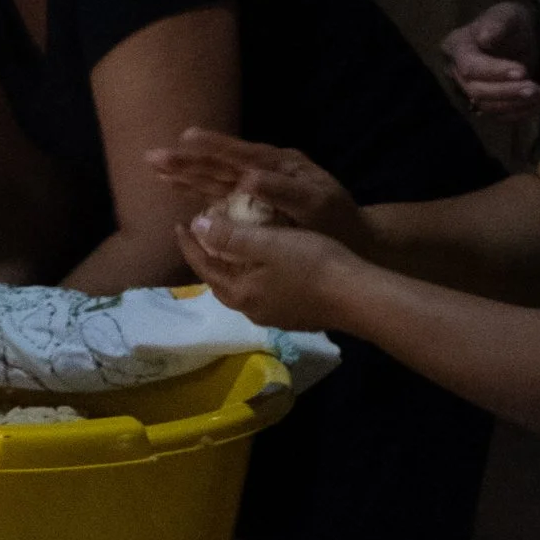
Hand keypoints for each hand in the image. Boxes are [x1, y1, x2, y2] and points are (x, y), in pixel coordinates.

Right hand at [145, 129, 368, 251]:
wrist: (354, 241)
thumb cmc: (337, 222)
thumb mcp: (318, 206)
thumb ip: (285, 191)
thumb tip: (249, 178)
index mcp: (281, 166)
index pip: (242, 154)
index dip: (213, 146)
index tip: (185, 137)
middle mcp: (264, 172)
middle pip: (220, 163)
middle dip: (186, 159)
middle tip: (151, 155)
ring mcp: (256, 187)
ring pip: (214, 177)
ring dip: (184, 173)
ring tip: (155, 168)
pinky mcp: (252, 204)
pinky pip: (218, 194)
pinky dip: (196, 191)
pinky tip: (174, 187)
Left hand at [176, 201, 357, 331]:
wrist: (358, 296)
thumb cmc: (312, 263)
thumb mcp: (269, 243)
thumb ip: (230, 236)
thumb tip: (196, 226)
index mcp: (240, 292)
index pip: (203, 266)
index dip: (190, 243)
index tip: (180, 222)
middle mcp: (251, 310)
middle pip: (219, 282)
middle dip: (207, 257)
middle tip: (202, 234)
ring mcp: (274, 317)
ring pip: (240, 289)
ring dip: (230, 268)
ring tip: (228, 247)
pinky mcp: (293, 316)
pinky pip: (261, 293)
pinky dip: (251, 276)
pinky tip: (262, 266)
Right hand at [442, 0, 539, 127]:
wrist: (519, 37)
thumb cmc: (511, 22)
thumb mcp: (507, 14)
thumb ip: (497, 23)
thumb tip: (484, 38)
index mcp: (456, 46)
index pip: (469, 66)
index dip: (494, 72)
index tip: (522, 70)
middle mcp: (456, 71)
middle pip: (476, 90)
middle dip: (507, 91)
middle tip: (536, 88)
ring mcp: (468, 90)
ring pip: (486, 106)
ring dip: (515, 104)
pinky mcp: (485, 102)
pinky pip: (497, 116)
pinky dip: (519, 113)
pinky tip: (538, 104)